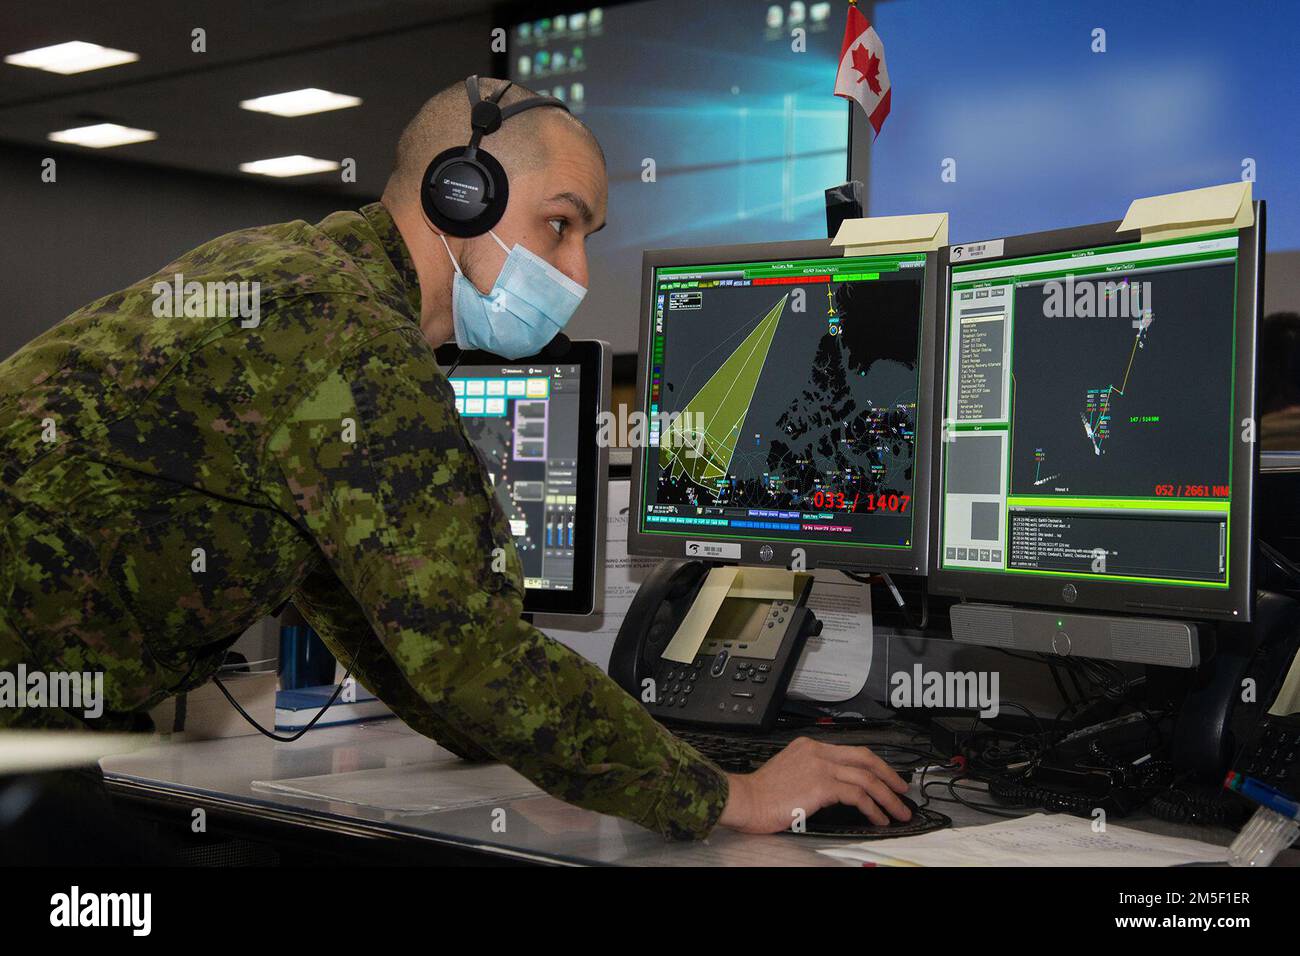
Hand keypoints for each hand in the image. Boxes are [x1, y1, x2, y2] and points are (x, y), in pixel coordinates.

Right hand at [717, 736, 911, 833]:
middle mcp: (817, 752)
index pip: (851, 751)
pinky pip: (857, 795)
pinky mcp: (822, 785)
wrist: (745, 799)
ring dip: (887, 796)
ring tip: (898, 811)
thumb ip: (812, 774)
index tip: (885, 776)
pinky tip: (878, 818)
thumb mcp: (789, 773)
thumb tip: (834, 790)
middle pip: (865, 757)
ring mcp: (820, 766)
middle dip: (889, 774)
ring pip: (866, 777)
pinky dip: (873, 808)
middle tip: (902, 790)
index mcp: (809, 746)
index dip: (873, 764)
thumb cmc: (761, 794)